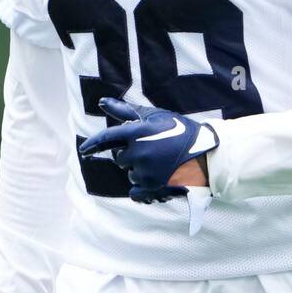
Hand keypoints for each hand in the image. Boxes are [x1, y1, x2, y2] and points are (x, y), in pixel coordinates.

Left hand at [79, 98, 218, 203]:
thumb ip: (126, 110)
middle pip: (120, 158)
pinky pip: (135, 191)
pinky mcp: (152, 188)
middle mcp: (138, 153)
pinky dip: (142, 187)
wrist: (207, 155)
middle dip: (131, 154)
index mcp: (137, 133)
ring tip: (161, 163)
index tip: (84, 150)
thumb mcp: (155, 116)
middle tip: (152, 149)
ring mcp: (144, 172)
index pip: (106, 139)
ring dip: (139, 170)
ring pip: (130, 174)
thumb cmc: (181, 131)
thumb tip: (102, 102)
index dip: (93, 145)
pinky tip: (157, 179)